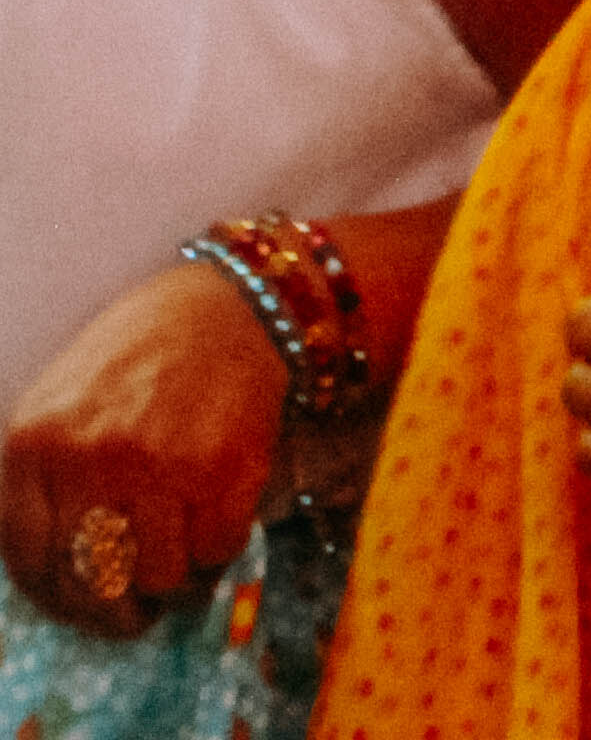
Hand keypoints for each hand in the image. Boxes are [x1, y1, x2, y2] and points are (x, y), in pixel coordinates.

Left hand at [1, 261, 283, 635]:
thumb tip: (52, 572)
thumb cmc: (138, 360)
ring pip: (158, 576)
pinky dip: (218, 554)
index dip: (55, 599)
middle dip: (113, 612)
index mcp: (36, 442)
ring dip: (171, 582)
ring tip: (179, 563)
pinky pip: (218, 550)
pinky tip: (213, 531)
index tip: (79, 607)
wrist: (229, 308)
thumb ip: (41, 480)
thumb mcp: (59, 406)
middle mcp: (92, 458)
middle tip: (131, 614)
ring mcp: (162, 465)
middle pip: (90, 580)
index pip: (28, 558)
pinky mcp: (228, 469)